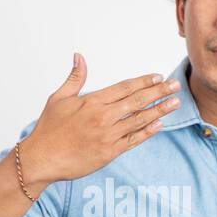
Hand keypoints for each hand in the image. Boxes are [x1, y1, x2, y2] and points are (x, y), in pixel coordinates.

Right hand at [16, 53, 181, 189]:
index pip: (124, 88)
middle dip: (158, 92)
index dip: (143, 82)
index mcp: (92, 101)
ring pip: (139, 120)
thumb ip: (74, 78)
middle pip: (137, 101)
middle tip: (175, 86)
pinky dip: (147, 132)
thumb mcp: (58, 99)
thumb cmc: (48, 130)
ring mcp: (107, 136)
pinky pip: (133, 141)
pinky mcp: (109, 153)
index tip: (158, 77)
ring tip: (175, 103)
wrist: (41, 159)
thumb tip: (79, 57)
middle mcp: (103, 117)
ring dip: (159, 111)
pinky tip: (160, 125)